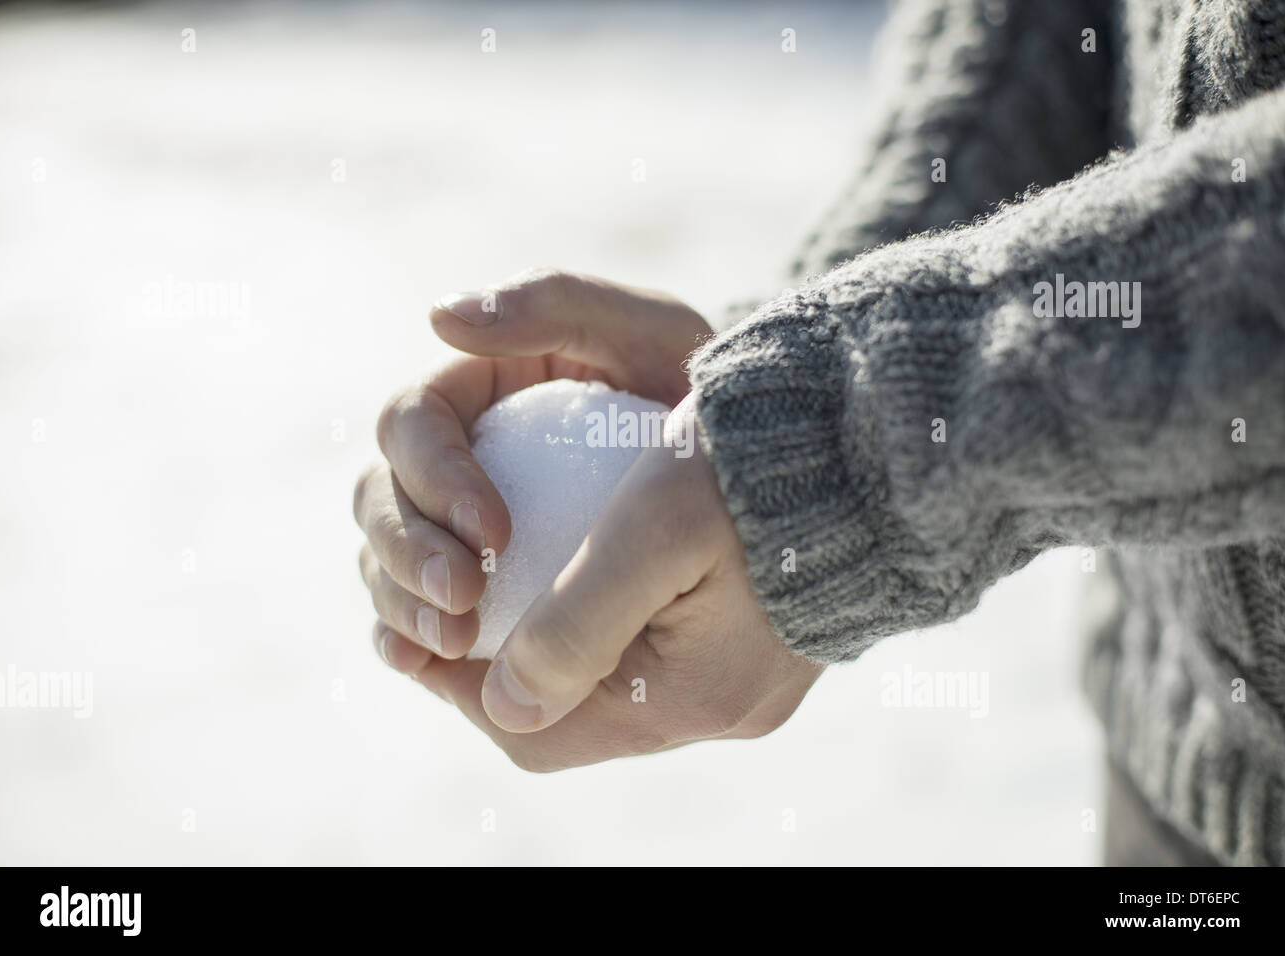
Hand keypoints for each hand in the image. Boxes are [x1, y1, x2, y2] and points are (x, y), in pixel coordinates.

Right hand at [354, 269, 709, 663]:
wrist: (738, 473)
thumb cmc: (691, 391)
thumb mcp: (646, 329)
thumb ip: (552, 303)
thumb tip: (438, 316)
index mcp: (470, 393)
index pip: (411, 427)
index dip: (434, 478)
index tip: (494, 530)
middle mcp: (447, 461)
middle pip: (381, 501)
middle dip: (407, 553)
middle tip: (462, 598)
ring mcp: (451, 528)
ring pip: (385, 563)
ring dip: (401, 604)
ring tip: (455, 641)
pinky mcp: (470, 588)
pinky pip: (414, 617)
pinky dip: (406, 640)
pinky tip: (426, 665)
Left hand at [409, 395, 824, 770]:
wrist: (869, 440)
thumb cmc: (756, 468)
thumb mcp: (652, 528)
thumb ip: (573, 624)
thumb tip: (502, 703)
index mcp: (697, 698)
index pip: (537, 734)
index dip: (460, 692)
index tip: (414, 633)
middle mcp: (726, 709)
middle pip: (573, 722)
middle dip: (497, 676)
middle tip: (450, 612)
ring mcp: (749, 683)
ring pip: (613, 691)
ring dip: (548, 651)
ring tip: (503, 593)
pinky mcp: (763, 649)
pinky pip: (655, 660)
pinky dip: (601, 629)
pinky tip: (577, 575)